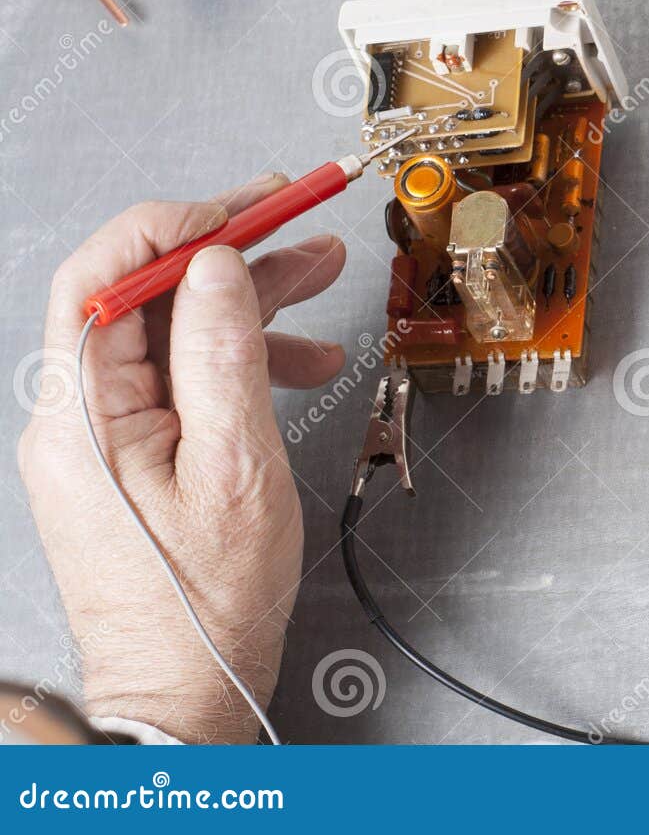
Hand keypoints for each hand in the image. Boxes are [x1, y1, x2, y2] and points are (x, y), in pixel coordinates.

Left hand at [17, 178, 348, 742]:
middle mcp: (78, 415)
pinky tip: (303, 361)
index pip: (104, 276)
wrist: (186, 688)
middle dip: (226, 253)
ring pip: (172, 332)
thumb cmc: (205, 601)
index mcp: (82, 414)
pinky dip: (244, 358)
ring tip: (321, 274)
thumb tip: (215, 267)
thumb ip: (222, 356)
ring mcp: (105, 434)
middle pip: (145, 296)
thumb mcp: (234, 466)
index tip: (246, 208)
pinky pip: (183, 379)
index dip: (175, 226)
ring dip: (248, 301)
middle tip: (295, 220)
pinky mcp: (134, 452)